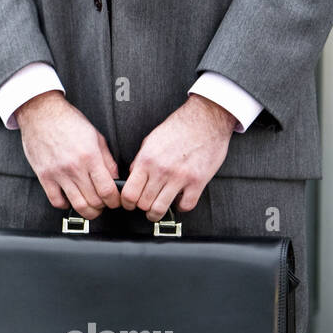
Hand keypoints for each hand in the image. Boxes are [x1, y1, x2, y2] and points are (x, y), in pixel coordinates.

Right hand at [16, 91, 119, 219]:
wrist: (41, 113)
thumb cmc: (67, 121)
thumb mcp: (95, 136)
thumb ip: (107, 159)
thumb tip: (115, 178)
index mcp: (90, 156)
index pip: (107, 189)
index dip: (115, 200)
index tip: (115, 200)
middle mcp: (74, 167)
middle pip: (94, 200)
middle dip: (103, 206)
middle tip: (104, 203)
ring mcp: (58, 173)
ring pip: (77, 204)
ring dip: (87, 211)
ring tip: (90, 206)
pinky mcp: (44, 176)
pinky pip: (56, 201)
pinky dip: (65, 205)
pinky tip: (69, 199)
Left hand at [120, 94, 236, 220]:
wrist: (206, 120)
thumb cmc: (179, 127)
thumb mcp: (151, 140)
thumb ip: (141, 160)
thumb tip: (132, 176)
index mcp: (147, 160)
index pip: (129, 193)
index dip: (126, 202)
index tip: (129, 204)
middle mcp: (162, 170)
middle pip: (143, 203)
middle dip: (141, 207)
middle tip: (144, 205)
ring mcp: (180, 177)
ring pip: (160, 209)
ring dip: (156, 213)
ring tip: (157, 210)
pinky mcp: (198, 181)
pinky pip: (186, 206)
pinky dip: (181, 207)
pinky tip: (179, 201)